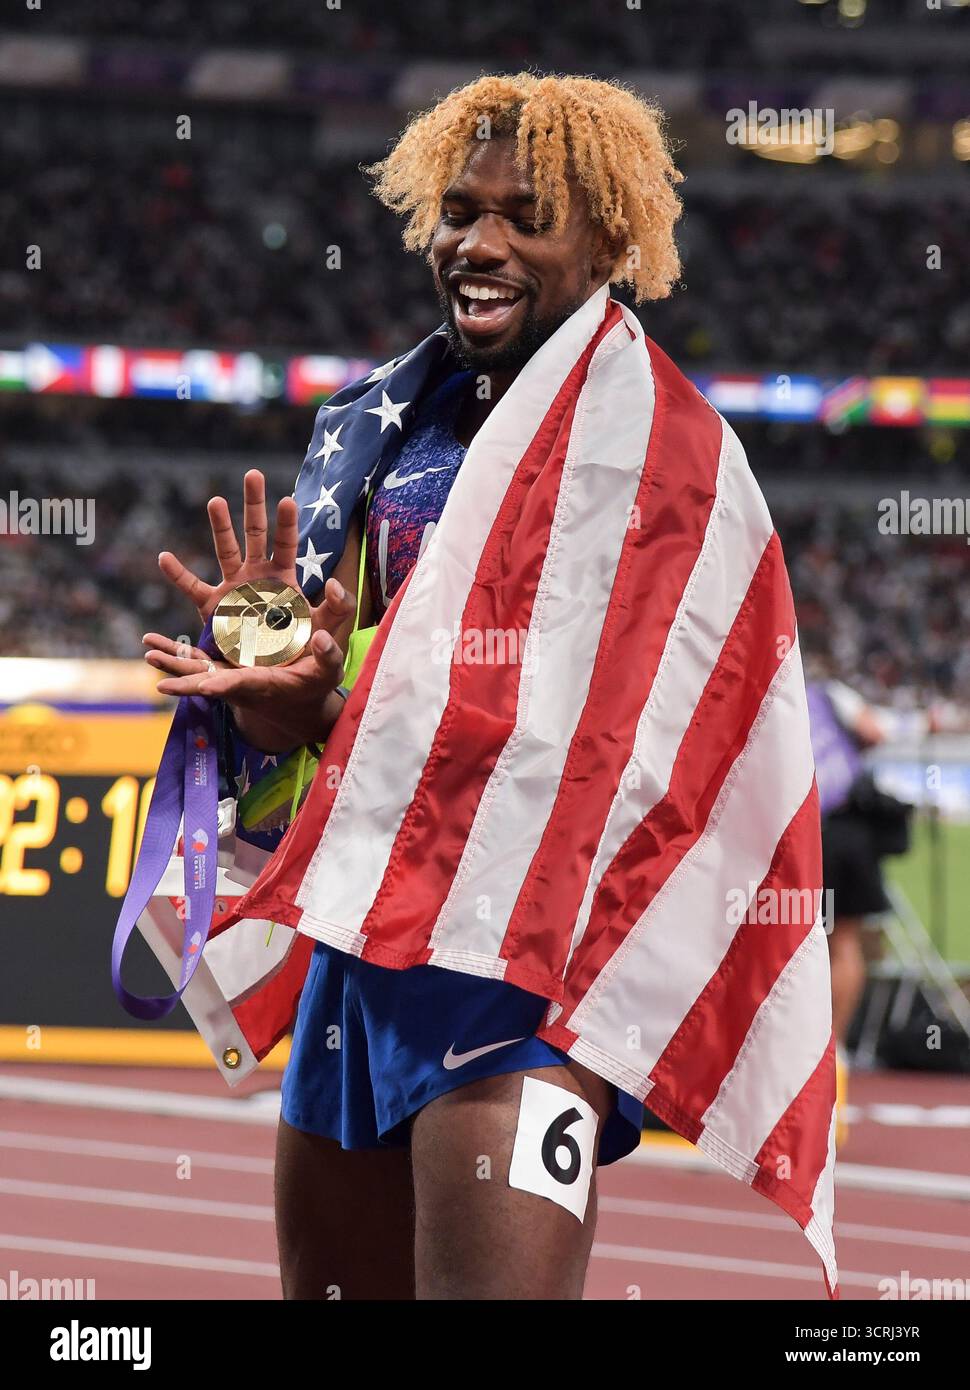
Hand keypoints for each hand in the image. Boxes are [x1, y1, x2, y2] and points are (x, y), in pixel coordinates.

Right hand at [145, 469, 356, 749]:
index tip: (288, 499)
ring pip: (225, 550)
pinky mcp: (214, 609)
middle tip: (254, 474)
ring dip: (220, 526)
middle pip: (256, 534)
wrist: (278, 682)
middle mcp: (258, 577)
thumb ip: (337, 611)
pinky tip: (164, 557)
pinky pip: (193, 588)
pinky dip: (178, 574)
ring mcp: (234, 589)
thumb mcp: (328, 634)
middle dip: (254, 505)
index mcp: (285, 580)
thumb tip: (337, 587)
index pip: (287, 545)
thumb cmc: (304, 657)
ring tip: (217, 501)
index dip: (287, 523)